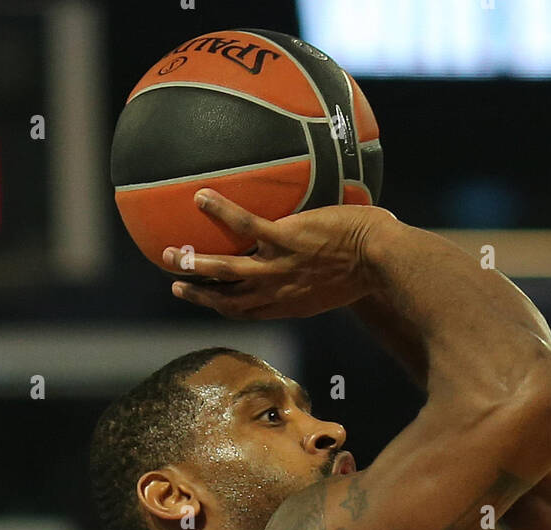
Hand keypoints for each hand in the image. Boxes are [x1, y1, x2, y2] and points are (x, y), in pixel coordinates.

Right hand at [162, 189, 390, 319]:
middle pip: (228, 300)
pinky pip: (244, 226)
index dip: (222, 309)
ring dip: (195, 264)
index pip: (248, 312)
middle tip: (175, 284)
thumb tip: (317, 261)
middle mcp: (279, 292)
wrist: (382, 260)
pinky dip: (220, 212)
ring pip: (226, 272)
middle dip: (198, 295)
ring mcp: (279, 267)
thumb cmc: (368, 269)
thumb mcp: (336, 286)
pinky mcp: (285, 240)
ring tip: (169, 254)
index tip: (205, 301)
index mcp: (289, 304)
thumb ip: (316, 279)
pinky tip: (201, 197)